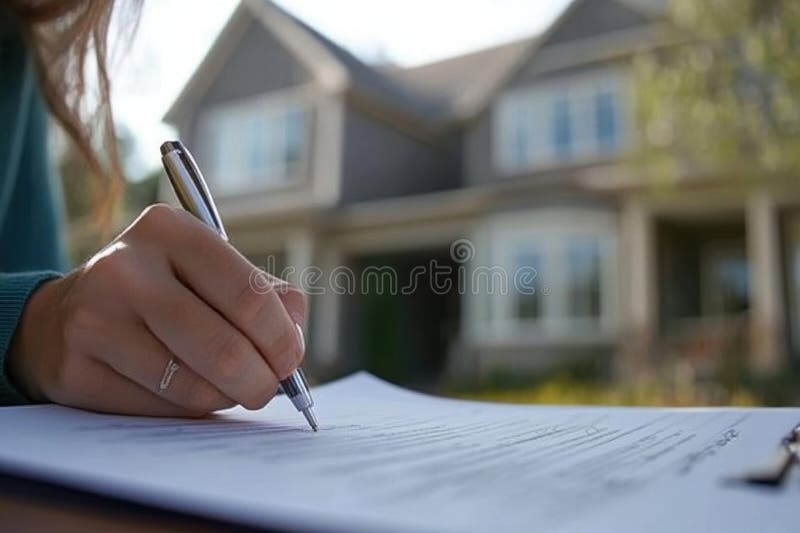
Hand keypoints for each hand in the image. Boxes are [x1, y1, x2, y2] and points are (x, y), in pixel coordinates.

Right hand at [6, 204, 306, 416]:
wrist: (64, 317)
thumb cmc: (160, 292)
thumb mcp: (207, 270)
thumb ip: (262, 294)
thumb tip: (294, 331)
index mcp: (170, 230)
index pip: (248, 296)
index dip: (281, 339)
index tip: (290, 361)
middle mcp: (126, 268)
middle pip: (225, 348)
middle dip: (261, 380)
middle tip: (267, 389)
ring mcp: (94, 319)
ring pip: (193, 386)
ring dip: (226, 397)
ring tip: (229, 388)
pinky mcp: (75, 369)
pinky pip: (159, 408)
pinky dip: (188, 409)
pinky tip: (186, 391)